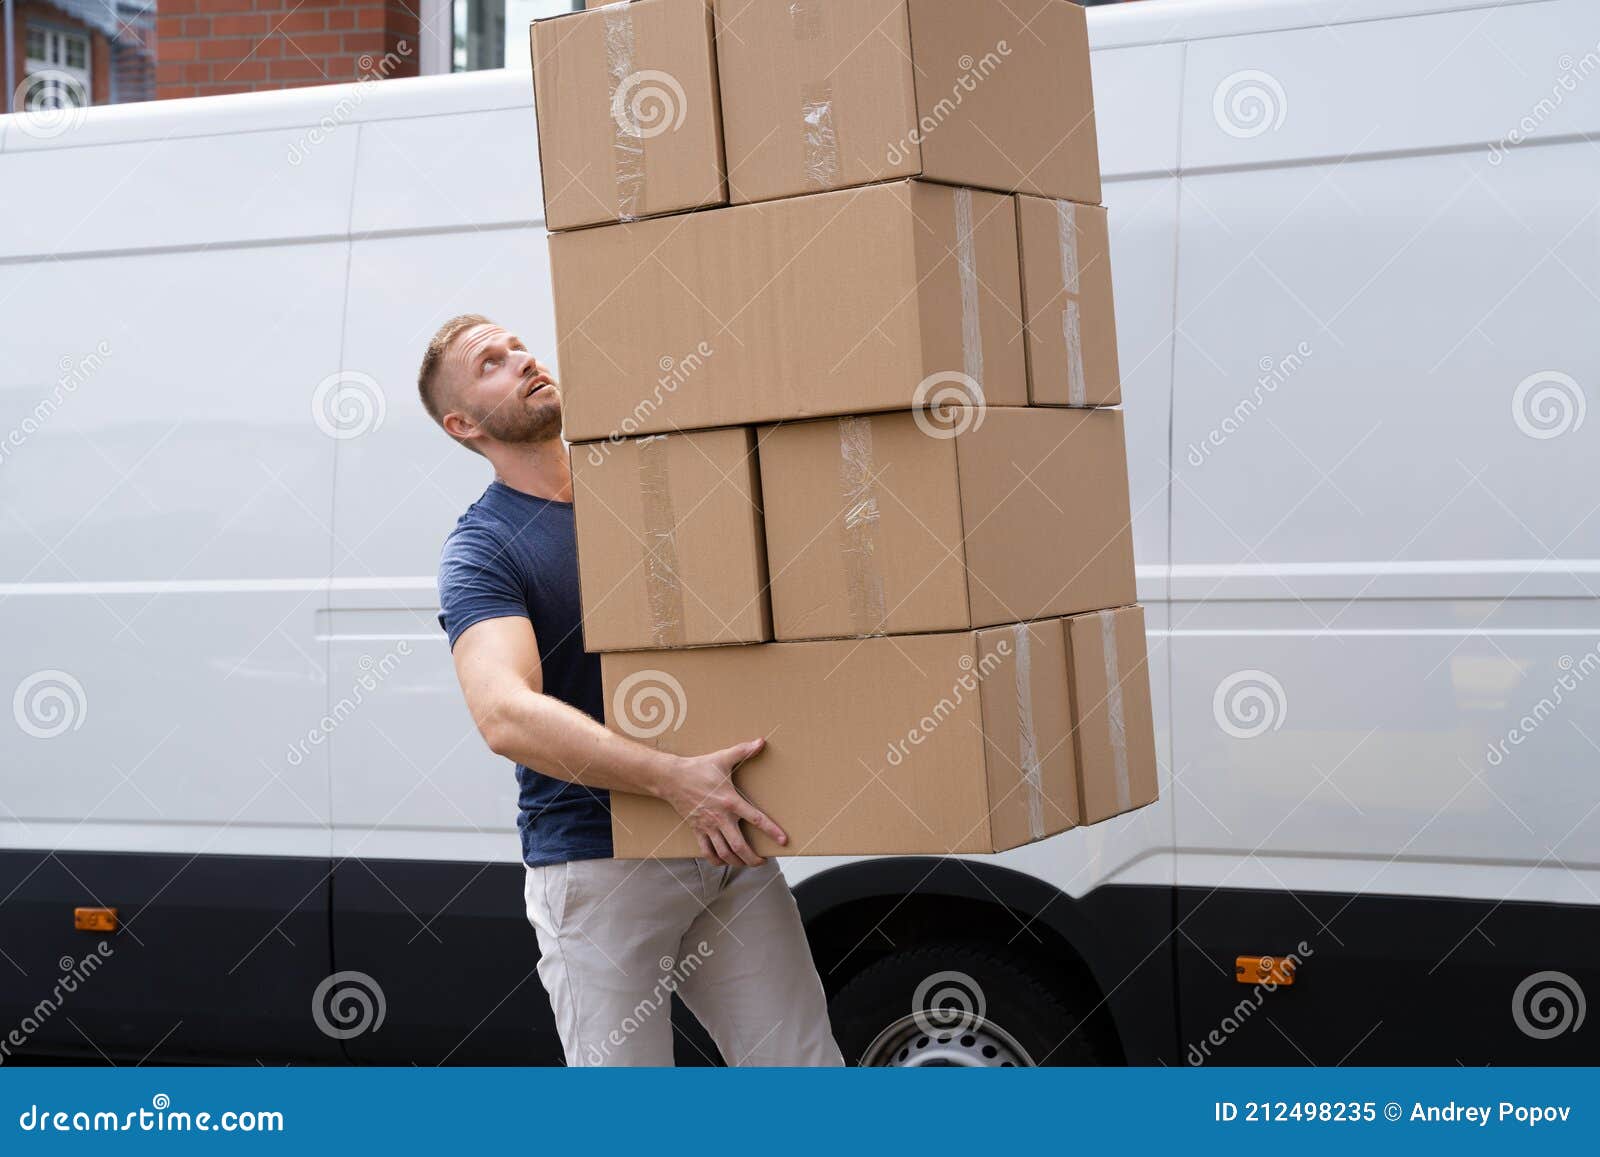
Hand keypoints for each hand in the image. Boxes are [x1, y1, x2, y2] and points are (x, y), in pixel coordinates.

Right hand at [660, 737, 785, 866]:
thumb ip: (744, 750)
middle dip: (752, 858)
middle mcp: (720, 818)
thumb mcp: (722, 757)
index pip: (756, 819)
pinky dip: (716, 860)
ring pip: (723, 852)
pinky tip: (723, 861)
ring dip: (736, 861)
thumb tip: (761, 741)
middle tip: (762, 862)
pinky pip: (706, 851)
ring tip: (746, 863)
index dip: (771, 831)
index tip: (782, 841)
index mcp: (731, 801)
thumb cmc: (699, 768)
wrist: (672, 778)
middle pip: (739, 846)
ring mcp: (708, 826)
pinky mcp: (697, 829)